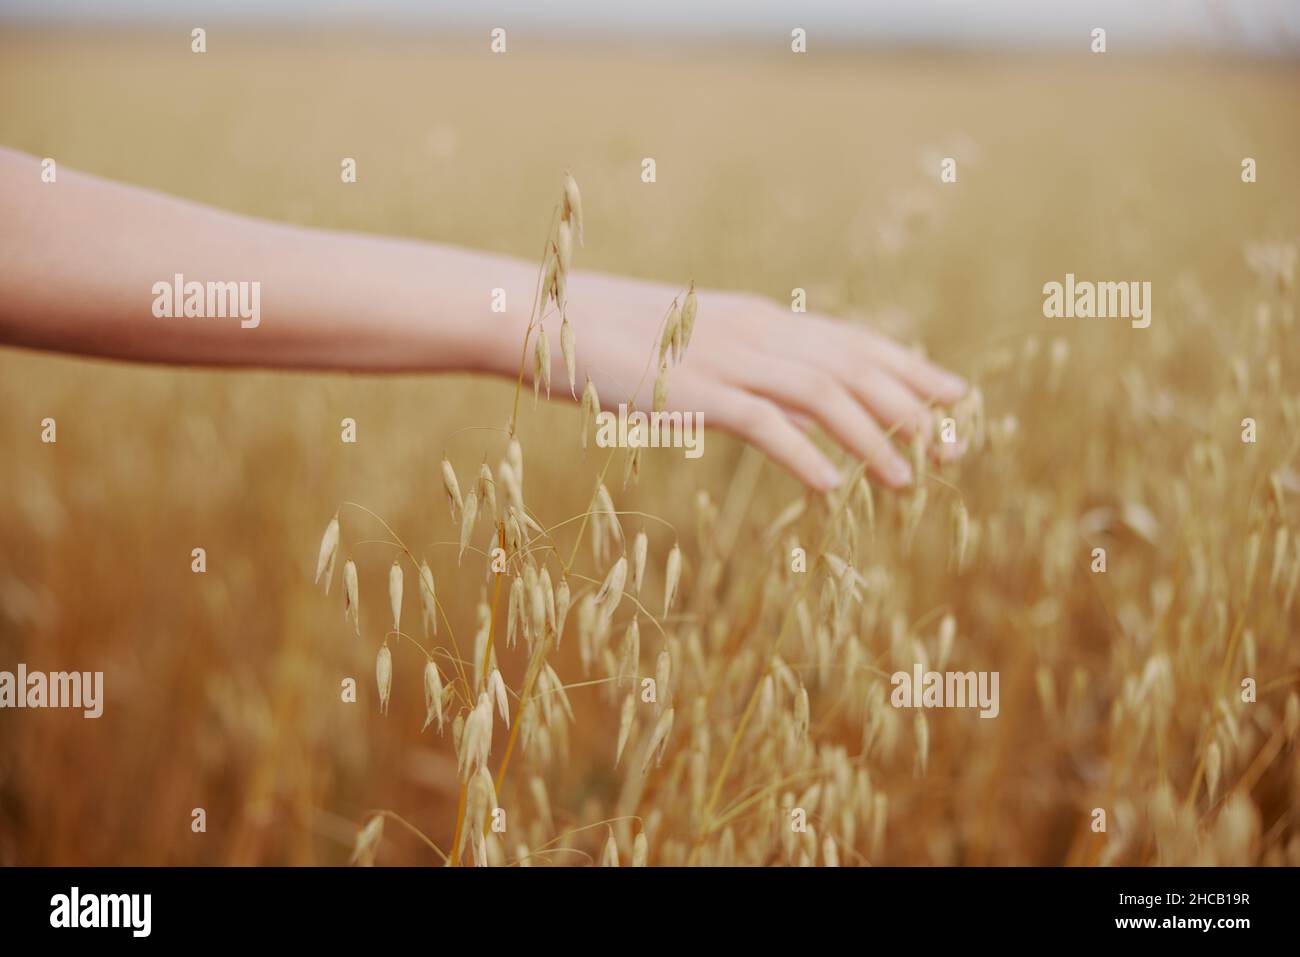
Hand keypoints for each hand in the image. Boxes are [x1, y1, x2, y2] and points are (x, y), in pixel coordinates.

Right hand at [508, 273, 968, 490]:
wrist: (545, 316)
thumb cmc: (614, 337)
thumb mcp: (693, 346)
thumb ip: (744, 367)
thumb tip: (788, 407)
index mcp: (758, 318)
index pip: (851, 339)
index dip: (909, 368)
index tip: (954, 397)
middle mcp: (754, 330)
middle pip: (852, 364)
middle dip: (911, 404)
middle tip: (955, 446)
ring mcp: (725, 358)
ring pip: (821, 393)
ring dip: (870, 437)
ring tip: (907, 481)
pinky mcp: (693, 390)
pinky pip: (763, 423)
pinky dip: (803, 454)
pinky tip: (831, 488)